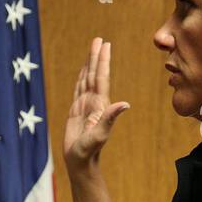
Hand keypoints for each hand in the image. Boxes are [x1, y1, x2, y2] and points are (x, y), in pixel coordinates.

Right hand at [63, 37, 129, 170]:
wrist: (80, 161)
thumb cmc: (89, 150)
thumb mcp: (99, 135)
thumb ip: (110, 119)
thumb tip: (125, 104)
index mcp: (100, 104)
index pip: (101, 78)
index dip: (103, 61)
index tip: (105, 45)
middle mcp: (94, 102)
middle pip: (95, 74)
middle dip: (96, 57)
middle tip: (99, 40)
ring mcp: (85, 105)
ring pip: (87, 79)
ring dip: (89, 64)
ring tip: (92, 49)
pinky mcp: (77, 110)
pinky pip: (79, 89)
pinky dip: (81, 77)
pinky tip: (83, 71)